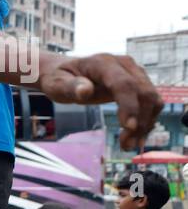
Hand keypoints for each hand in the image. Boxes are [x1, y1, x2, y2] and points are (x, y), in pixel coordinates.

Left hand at [37, 53, 161, 149]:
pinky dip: (146, 122)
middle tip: (126, 145)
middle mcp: (124, 65)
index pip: (124, 84)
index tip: (129, 127)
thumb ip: (70, 87)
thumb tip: (85, 91)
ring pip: (152, 100)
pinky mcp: (139, 84)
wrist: (69, 72)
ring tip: (129, 145)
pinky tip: (134, 138)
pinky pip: (150, 103)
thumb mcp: (57, 83)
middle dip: (139, 121)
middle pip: (143, 93)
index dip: (129, 105)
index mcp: (103, 63)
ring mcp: (135, 73)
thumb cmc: (60, 78)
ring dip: (145, 124)